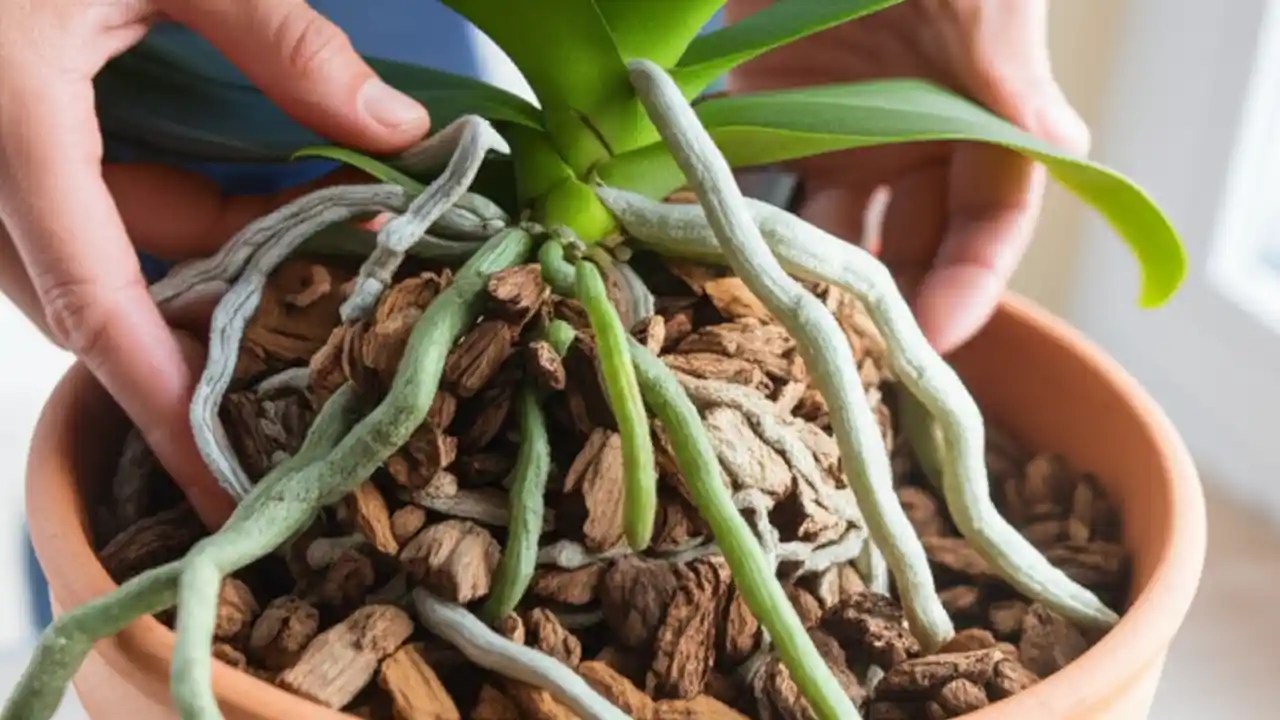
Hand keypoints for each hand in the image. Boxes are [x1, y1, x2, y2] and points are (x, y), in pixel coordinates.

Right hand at [0, 1, 429, 526]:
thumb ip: (274, 35)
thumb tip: (393, 125)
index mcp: (12, 137)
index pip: (99, 306)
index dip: (164, 405)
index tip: (220, 486)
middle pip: (108, 299)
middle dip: (219, 312)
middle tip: (333, 302)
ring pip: (97, 262)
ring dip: (206, 257)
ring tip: (320, 229)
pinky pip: (82, 221)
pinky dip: (166, 218)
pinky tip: (252, 195)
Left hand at [727, 0, 1088, 352]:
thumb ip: (1006, 64)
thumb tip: (1060, 146)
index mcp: (981, 122)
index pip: (991, 226)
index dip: (972, 286)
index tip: (935, 340)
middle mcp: (919, 144)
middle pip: (918, 249)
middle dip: (896, 308)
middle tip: (858, 363)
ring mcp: (848, 140)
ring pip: (842, 239)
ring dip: (822, 286)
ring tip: (792, 331)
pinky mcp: (780, 127)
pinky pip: (768, 197)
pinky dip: (750, 232)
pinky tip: (726, 267)